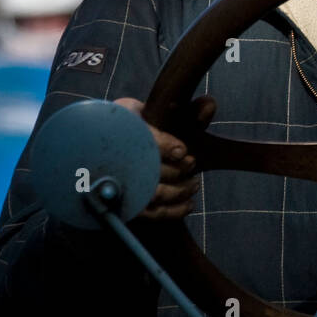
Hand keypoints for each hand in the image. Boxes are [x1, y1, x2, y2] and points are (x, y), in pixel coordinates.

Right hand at [114, 95, 216, 219]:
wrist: (105, 147)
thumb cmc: (137, 127)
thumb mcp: (153, 112)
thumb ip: (184, 110)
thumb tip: (210, 103)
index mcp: (121, 127)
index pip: (141, 139)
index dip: (164, 147)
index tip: (182, 151)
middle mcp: (117, 156)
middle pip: (149, 169)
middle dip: (177, 170)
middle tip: (191, 164)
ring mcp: (122, 183)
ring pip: (154, 193)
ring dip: (180, 190)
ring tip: (194, 183)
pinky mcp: (127, 204)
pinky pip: (152, 213)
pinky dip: (174, 211)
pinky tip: (188, 203)